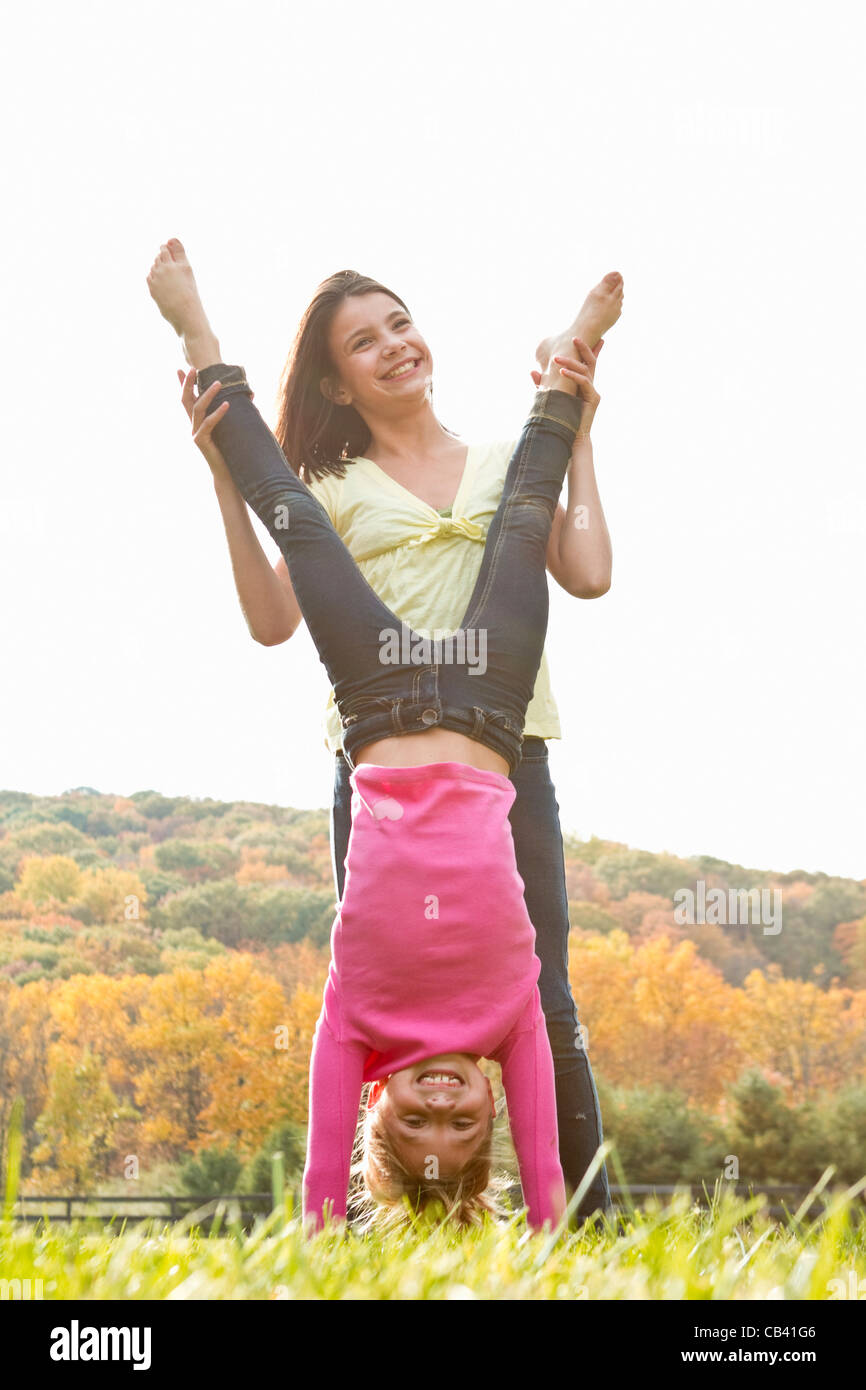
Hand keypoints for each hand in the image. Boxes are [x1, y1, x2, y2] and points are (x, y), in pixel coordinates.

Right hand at [177, 368, 251, 482]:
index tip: (180, 369)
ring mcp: (195, 433)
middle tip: (193, 368)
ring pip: (197, 408)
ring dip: (208, 394)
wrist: (227, 473)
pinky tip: (227, 404)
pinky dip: (218, 413)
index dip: (183, 384)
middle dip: (188, 383)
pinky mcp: (200, 441)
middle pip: (186, 400)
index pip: (188, 399)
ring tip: (219, 383)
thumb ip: (232, 413)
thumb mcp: (230, 428)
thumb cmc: (230, 450)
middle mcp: (193, 425)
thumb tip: (250, 395)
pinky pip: (208, 423)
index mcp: (197, 421)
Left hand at [532, 337, 601, 434]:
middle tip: (573, 337)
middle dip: (583, 348)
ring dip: (570, 362)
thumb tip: (533, 370)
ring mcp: (593, 392)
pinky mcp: (593, 398)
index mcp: (582, 384)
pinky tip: (562, 372)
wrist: (569, 438)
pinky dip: (573, 376)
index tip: (580, 335)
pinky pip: (584, 382)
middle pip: (591, 361)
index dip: (587, 349)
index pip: (585, 362)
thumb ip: (544, 384)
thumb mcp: (550, 397)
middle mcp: (590, 385)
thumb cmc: (561, 419)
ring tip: (556, 359)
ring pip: (586, 370)